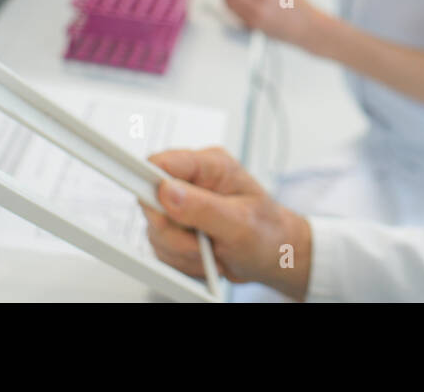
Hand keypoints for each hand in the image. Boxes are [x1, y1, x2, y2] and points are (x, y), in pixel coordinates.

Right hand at [143, 146, 310, 298]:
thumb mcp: (241, 223)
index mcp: (210, 166)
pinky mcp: (177, 229)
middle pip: (151, 202)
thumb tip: (167, 191)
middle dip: (174, 233)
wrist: (275, 256)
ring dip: (181, 251)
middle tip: (202, 244)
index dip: (148, 182)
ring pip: (155, 231)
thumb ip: (203, 207)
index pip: (161, 162)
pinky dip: (182, 261)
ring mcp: (182, 207)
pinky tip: (206, 258)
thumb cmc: (269, 232)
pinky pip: (161, 249)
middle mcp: (193, 182)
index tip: (148, 202)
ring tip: (212, 253)